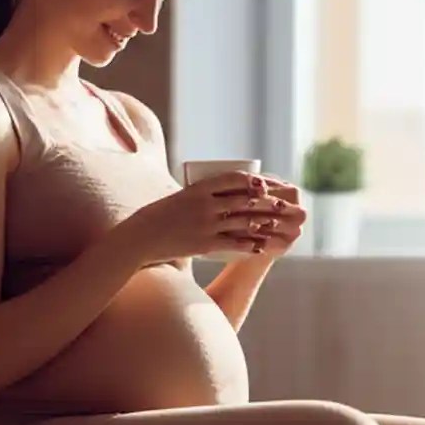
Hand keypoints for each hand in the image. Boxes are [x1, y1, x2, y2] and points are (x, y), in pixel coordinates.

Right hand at [111, 171, 289, 265]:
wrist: (141, 237)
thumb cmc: (159, 215)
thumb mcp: (180, 197)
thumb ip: (200, 194)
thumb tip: (222, 192)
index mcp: (198, 188)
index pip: (233, 178)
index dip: (253, 180)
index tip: (265, 184)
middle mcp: (205, 204)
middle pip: (244, 200)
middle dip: (267, 202)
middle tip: (283, 204)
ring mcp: (206, 225)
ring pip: (243, 221)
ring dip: (264, 223)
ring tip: (278, 224)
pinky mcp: (205, 244)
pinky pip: (234, 243)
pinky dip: (250, 244)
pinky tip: (261, 246)